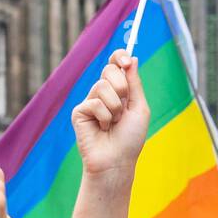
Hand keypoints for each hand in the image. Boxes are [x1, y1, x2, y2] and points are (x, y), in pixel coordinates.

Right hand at [72, 50, 148, 184]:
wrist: (117, 160)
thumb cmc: (130, 138)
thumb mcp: (139, 108)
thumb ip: (134, 83)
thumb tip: (131, 58)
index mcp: (118, 90)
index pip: (114, 64)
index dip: (118, 56)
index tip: (125, 60)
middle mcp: (102, 93)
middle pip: (109, 70)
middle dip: (122, 88)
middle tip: (124, 108)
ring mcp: (90, 102)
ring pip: (102, 86)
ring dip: (115, 108)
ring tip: (113, 123)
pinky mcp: (79, 112)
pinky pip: (94, 103)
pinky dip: (104, 117)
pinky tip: (102, 129)